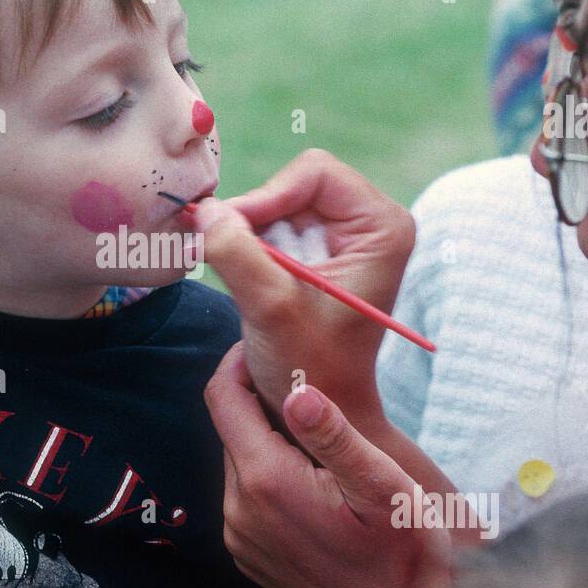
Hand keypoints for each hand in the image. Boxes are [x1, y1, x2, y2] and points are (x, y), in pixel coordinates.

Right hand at [194, 148, 414, 435]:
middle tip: (224, 255)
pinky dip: (250, 248)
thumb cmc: (311, 370)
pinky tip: (246, 281)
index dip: (266, 196)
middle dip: (255, 219)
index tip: (229, 232)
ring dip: (248, 237)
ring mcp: (344, 237)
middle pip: (293, 186)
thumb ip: (238, 254)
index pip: (314, 173)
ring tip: (240, 278)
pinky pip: (273, 228)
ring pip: (277, 205)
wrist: (318, 413)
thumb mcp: (272, 308)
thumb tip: (205, 210)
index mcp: (383, 228)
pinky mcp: (319, 253)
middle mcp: (370, 223)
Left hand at [206, 345, 457, 587]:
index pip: (223, 399)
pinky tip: (313, 482)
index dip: (237, 363)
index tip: (261, 346)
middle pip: (232, 429)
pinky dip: (270, 478)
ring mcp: (240, 537)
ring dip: (268, 443)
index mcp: (265, 480)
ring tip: (318, 439)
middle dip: (262, 403)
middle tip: (308, 388)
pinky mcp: (249, 555)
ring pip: (241, 463)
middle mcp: (238, 509)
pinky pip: (247, 498)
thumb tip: (297, 390)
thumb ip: (336, 434)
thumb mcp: (383, 485)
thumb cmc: (405, 552)